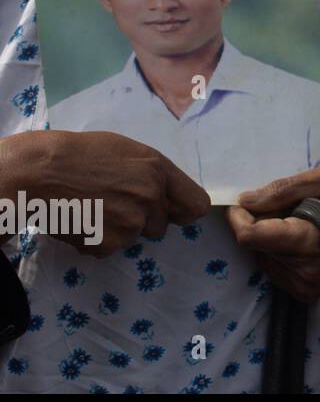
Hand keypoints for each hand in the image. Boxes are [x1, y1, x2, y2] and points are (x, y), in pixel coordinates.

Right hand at [0, 130, 208, 254]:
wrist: (40, 172)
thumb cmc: (81, 155)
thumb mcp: (129, 153)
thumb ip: (155, 175)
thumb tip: (170, 196)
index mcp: (159, 170)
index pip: (197, 206)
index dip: (184, 212)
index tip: (173, 213)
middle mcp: (151, 197)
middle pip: (160, 226)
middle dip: (141, 220)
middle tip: (112, 203)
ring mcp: (131, 222)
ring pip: (133, 238)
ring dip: (116, 230)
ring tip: (92, 208)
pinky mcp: (109, 243)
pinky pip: (109, 249)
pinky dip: (96, 240)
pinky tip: (81, 219)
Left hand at [228, 165, 319, 301]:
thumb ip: (284, 189)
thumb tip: (246, 200)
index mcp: (309, 239)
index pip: (252, 237)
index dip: (239, 219)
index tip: (242, 204)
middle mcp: (305, 270)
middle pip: (256, 246)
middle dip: (262, 225)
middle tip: (287, 210)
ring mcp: (306, 286)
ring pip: (263, 257)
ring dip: (271, 240)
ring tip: (300, 225)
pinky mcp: (306, 293)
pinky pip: (275, 270)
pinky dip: (280, 254)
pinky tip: (301, 243)